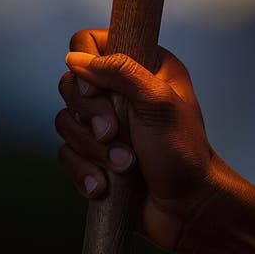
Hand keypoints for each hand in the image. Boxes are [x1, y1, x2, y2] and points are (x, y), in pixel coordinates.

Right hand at [56, 28, 217, 249]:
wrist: (188, 211)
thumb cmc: (183, 153)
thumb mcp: (159, 103)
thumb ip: (120, 72)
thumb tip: (75, 58)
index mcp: (142, 65)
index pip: (91, 42)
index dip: (84, 64)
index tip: (96, 91)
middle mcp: (121, 90)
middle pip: (71, 83)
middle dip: (90, 116)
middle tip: (114, 134)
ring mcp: (106, 124)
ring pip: (67, 121)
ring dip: (92, 149)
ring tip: (123, 166)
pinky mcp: (95, 154)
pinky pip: (67, 153)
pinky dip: (83, 171)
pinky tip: (103, 186)